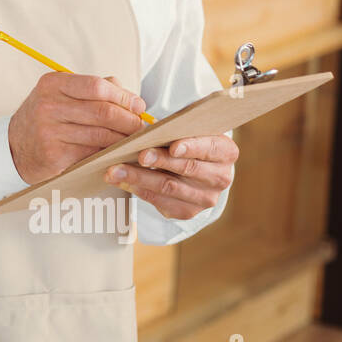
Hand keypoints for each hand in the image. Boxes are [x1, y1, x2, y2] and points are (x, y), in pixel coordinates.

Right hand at [8, 73, 147, 184]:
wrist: (14, 147)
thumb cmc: (47, 117)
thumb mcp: (62, 94)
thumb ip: (96, 89)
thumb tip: (133, 99)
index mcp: (52, 84)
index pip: (96, 86)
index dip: (123, 97)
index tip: (139, 106)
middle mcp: (48, 105)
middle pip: (103, 112)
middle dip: (130, 121)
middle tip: (143, 128)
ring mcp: (49, 131)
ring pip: (102, 136)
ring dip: (125, 140)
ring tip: (136, 141)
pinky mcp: (54, 155)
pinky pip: (93, 154)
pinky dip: (111, 154)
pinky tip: (118, 153)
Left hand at [104, 134, 237, 218]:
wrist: (193, 168)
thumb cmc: (186, 142)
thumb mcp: (186, 130)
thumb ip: (174, 129)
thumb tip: (143, 129)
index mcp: (225, 152)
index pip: (209, 148)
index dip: (191, 147)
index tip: (173, 146)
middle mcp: (220, 177)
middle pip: (187, 168)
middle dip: (159, 161)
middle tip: (137, 155)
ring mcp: (205, 198)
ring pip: (169, 187)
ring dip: (139, 177)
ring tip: (116, 170)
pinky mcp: (188, 212)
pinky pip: (160, 202)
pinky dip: (138, 190)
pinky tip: (122, 181)